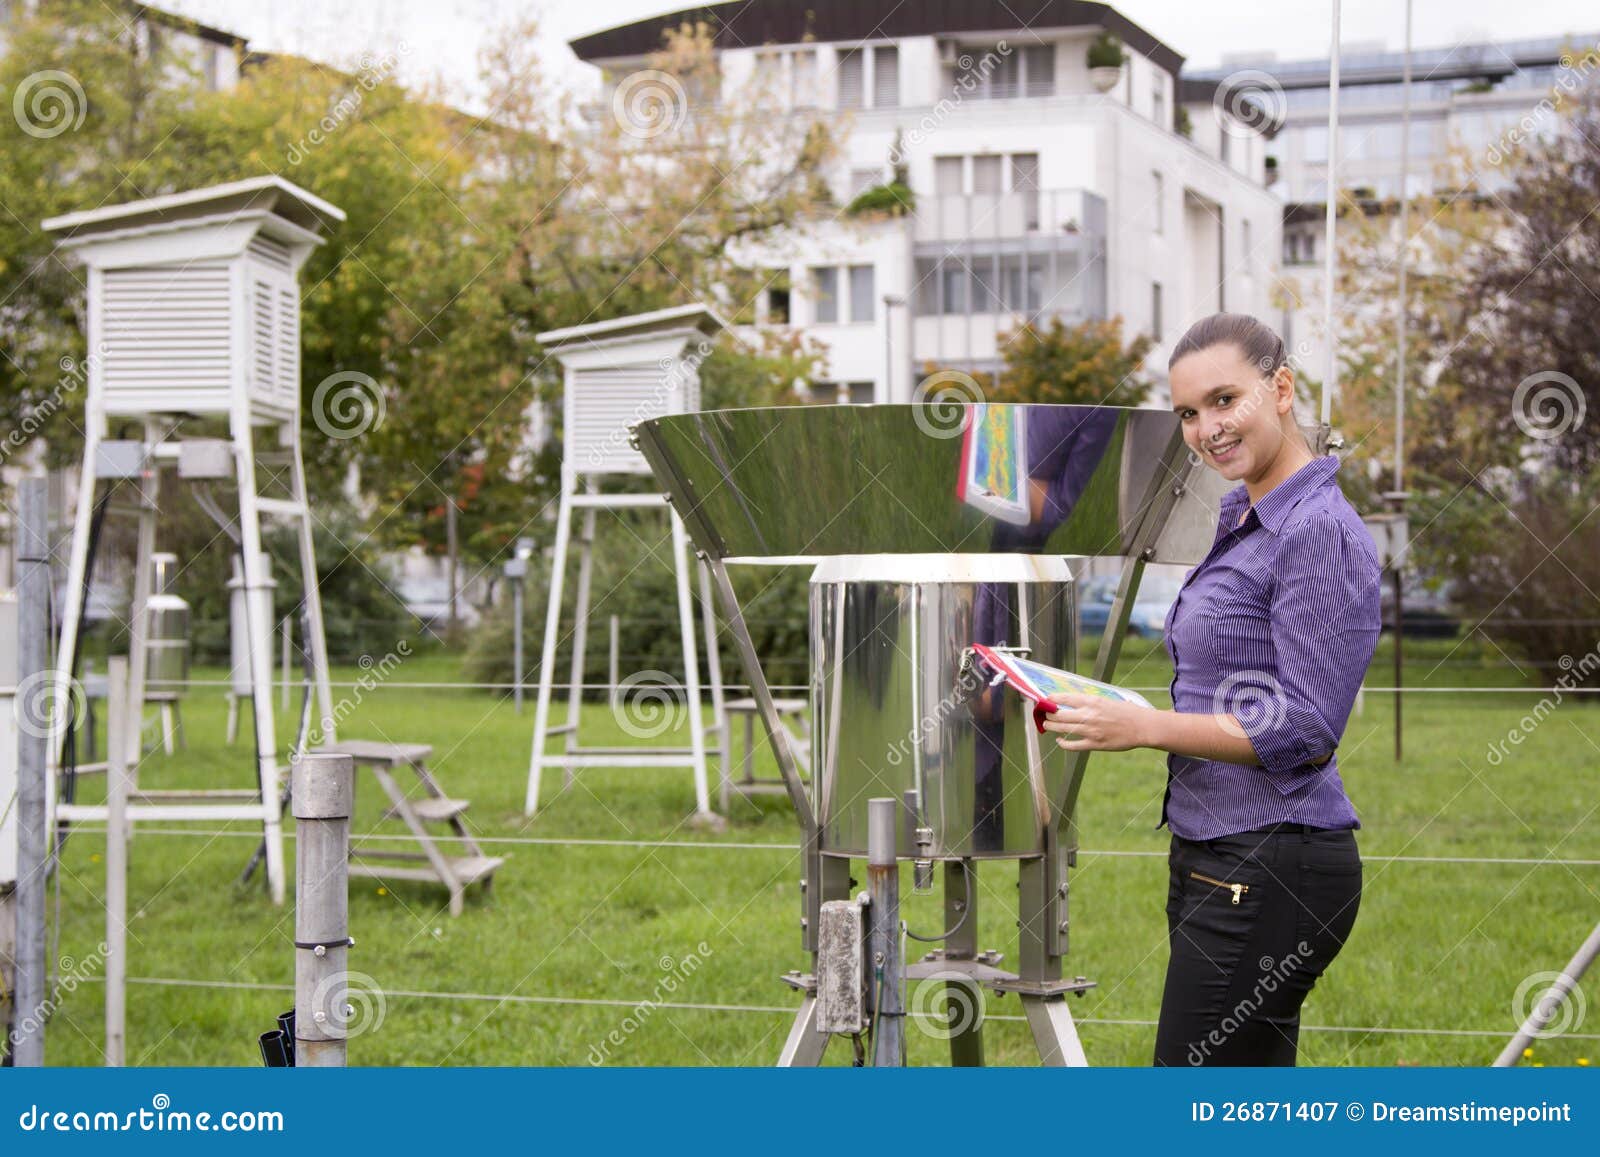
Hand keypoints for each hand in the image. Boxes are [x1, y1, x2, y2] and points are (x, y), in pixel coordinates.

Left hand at [1039, 693, 1159, 752]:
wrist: (1142, 727)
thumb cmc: (1126, 711)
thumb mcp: (1107, 700)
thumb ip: (1089, 701)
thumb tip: (1071, 701)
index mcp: (1092, 701)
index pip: (1064, 697)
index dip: (1051, 699)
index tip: (1045, 700)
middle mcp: (1089, 715)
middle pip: (1058, 714)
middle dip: (1047, 714)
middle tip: (1044, 714)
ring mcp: (1091, 731)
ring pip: (1062, 728)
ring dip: (1050, 726)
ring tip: (1046, 725)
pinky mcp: (1094, 744)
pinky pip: (1073, 745)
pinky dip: (1063, 743)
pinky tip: (1059, 740)